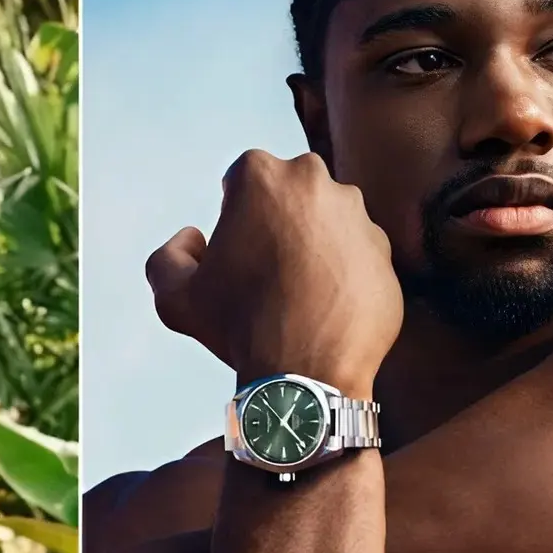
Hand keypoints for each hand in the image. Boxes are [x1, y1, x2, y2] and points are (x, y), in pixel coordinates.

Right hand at [146, 150, 401, 395]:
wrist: (307, 376)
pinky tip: (323, 310)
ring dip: (311, 248)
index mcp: (261, 177)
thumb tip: (192, 240)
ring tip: (295, 297)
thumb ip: (167, 257)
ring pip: (326, 222)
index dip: (232, 217)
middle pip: (288, 194)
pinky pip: (357, 255)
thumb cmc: (240, 329)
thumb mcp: (173, 298)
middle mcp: (316, 181)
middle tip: (263, 274)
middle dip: (275, 224)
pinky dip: (342, 275)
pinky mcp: (385, 251)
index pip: (240, 181)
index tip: (234, 252)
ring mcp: (358, 215)